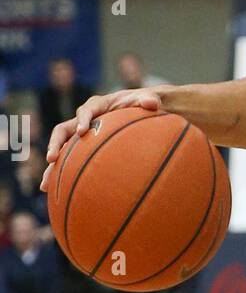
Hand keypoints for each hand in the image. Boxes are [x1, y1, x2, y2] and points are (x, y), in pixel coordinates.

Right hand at [40, 88, 164, 190]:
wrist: (138, 111)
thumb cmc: (142, 104)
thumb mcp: (148, 99)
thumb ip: (148, 99)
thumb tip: (152, 103)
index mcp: (97, 106)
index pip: (86, 110)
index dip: (82, 120)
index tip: (82, 132)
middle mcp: (84, 119)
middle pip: (63, 130)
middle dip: (56, 144)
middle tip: (52, 158)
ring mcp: (81, 134)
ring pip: (61, 149)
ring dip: (53, 166)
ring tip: (45, 184)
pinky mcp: (83, 147)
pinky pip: (69, 161)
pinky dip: (62, 175)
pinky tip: (56, 193)